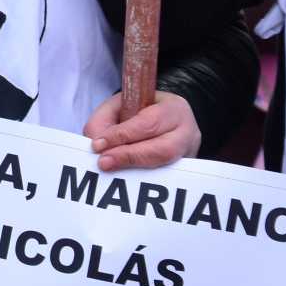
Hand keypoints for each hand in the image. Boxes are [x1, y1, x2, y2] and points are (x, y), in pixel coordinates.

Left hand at [82, 91, 200, 171]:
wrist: (161, 121)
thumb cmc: (138, 111)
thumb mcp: (120, 104)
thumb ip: (104, 120)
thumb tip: (97, 146)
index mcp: (174, 108)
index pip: (149, 123)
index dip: (123, 135)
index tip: (98, 144)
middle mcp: (187, 133)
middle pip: (162, 149)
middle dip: (129, 156)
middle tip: (103, 162)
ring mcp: (188, 156)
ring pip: (164, 166)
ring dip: (134, 170)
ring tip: (109, 169)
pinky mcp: (182, 174)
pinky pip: (163, 180)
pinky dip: (141, 181)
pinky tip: (123, 181)